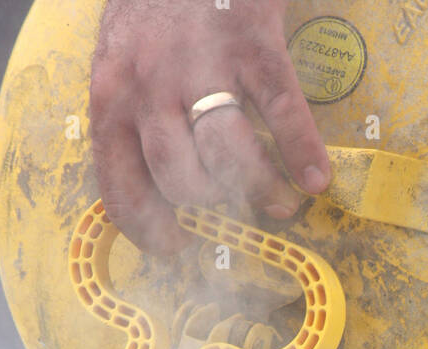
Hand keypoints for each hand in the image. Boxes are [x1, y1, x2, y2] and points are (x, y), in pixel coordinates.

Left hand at [90, 0, 331, 253]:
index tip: (175, 247)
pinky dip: (302, 151)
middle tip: (228, 199)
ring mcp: (202, 66)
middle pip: (180, 179)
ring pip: (226, 155)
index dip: (149, 230)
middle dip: (208, 201)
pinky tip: (316, 179)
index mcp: (111, 97)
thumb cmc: (157, 7)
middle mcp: (150, 86)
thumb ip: (131, 116)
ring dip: (257, 188)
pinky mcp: (252, 44)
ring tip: (279, 202)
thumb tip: (159, 187)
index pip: (122, 186)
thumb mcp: (120, 61)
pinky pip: (280, 110)